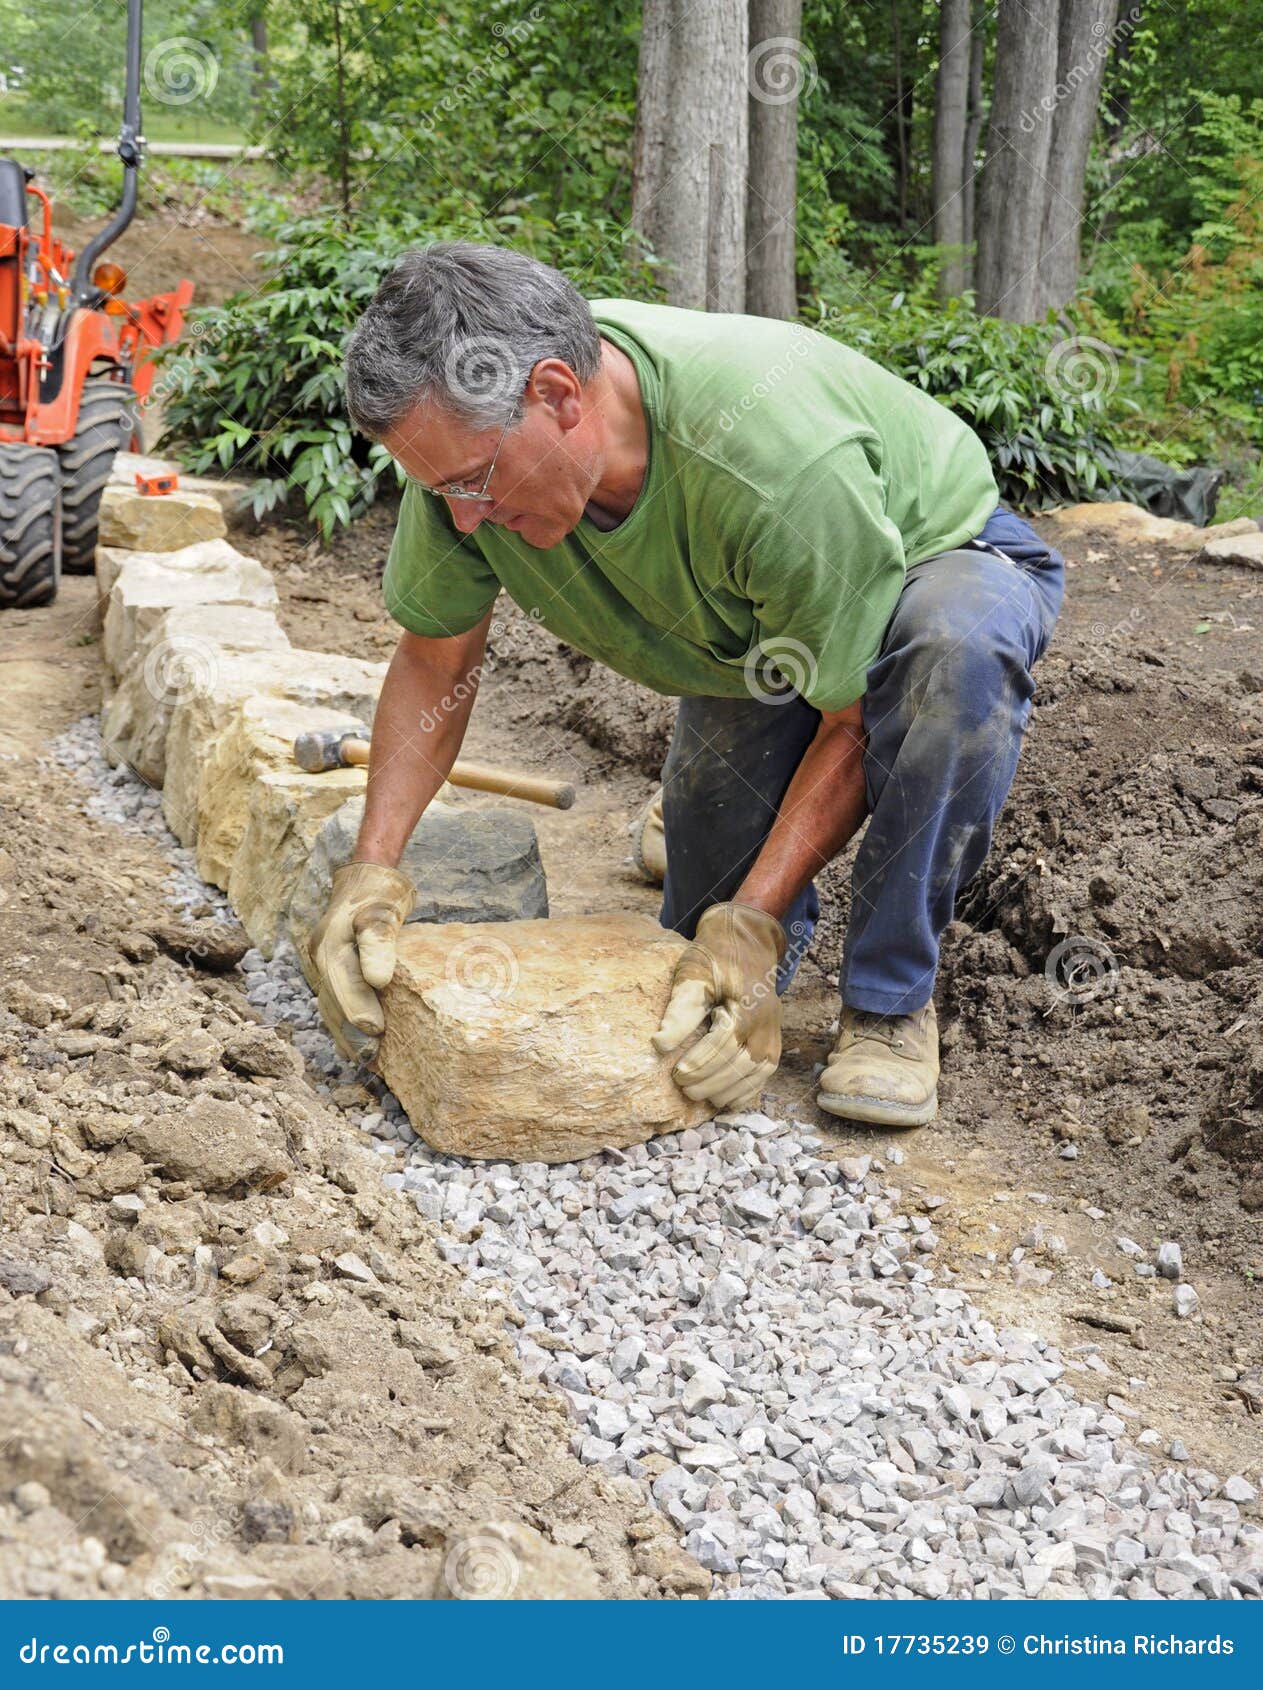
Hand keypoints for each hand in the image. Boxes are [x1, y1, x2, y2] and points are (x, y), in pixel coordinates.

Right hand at [308, 861, 415, 1061]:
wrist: (367, 878)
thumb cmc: (380, 894)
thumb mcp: (384, 911)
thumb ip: (379, 943)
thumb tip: (379, 981)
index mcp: (330, 944)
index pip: (344, 983)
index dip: (358, 1009)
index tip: (375, 1032)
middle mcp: (321, 956)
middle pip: (333, 1000)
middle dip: (349, 1030)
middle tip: (371, 1056)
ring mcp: (323, 963)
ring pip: (330, 1004)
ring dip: (344, 1032)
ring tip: (365, 1058)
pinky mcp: (333, 969)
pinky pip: (334, 1000)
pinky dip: (343, 1022)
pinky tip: (355, 1043)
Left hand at [652, 901, 786, 1109]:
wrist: (748, 943)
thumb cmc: (715, 957)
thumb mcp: (692, 972)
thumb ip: (680, 1009)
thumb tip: (660, 1044)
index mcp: (746, 1006)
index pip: (725, 1044)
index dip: (701, 1063)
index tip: (677, 1073)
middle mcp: (765, 1024)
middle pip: (740, 1065)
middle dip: (710, 1082)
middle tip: (682, 1085)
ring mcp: (773, 1035)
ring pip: (754, 1076)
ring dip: (726, 1091)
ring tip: (697, 1094)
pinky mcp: (773, 1041)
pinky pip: (763, 1076)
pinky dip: (744, 1091)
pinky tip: (722, 1098)